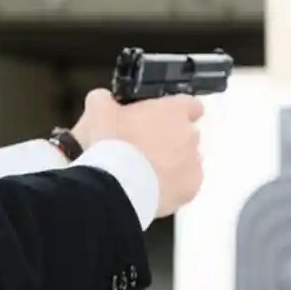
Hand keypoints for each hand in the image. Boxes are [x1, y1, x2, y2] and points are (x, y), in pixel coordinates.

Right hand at [71, 89, 204, 218]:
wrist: (117, 186)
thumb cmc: (112, 144)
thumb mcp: (98, 111)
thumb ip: (104, 100)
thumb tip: (103, 99)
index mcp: (173, 111)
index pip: (190, 105)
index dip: (177, 111)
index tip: (163, 118)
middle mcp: (189, 135)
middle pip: (185, 135)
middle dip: (169, 140)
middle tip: (142, 147)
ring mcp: (192, 164)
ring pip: (186, 161)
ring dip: (171, 164)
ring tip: (144, 171)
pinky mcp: (190, 189)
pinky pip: (184, 185)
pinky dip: (171, 186)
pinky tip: (150, 187)